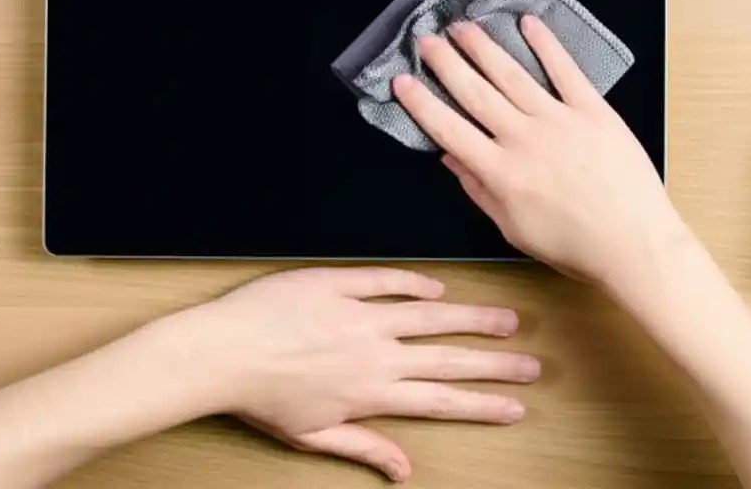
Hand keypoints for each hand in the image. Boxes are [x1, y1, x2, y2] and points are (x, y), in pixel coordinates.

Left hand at [146, 267, 539, 481]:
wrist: (219, 353)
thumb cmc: (258, 397)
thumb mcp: (313, 436)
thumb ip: (364, 449)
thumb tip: (403, 470)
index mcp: (370, 393)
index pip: (441, 400)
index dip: (483, 403)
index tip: (515, 404)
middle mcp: (374, 353)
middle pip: (448, 358)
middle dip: (496, 363)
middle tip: (531, 363)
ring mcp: (359, 315)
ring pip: (428, 316)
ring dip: (471, 319)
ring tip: (504, 319)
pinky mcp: (338, 285)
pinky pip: (386, 280)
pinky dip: (415, 283)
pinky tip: (438, 287)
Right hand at [391, 16, 690, 286]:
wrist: (635, 244)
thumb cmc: (575, 246)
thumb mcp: (514, 228)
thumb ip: (479, 190)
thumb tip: (450, 158)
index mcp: (502, 173)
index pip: (448, 129)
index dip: (421, 103)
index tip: (401, 80)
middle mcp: (524, 140)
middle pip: (476, 92)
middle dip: (446, 63)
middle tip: (425, 40)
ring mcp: (560, 121)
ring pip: (512, 75)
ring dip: (484, 47)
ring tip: (463, 27)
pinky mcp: (594, 111)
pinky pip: (565, 70)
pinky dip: (545, 44)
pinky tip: (527, 24)